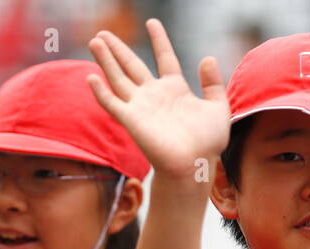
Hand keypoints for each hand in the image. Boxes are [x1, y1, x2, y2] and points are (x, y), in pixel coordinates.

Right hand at [87, 18, 229, 179]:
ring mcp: (141, 106)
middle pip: (132, 65)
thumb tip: (207, 58)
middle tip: (103, 32)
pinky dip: (100, 91)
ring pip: (118, 78)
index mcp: (175, 89)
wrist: (195, 164)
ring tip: (95, 41)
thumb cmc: (208, 143)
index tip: (152, 22)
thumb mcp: (218, 108)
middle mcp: (155, 95)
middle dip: (118, 49)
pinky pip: (112, 103)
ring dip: (106, 60)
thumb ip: (213, 84)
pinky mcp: (131, 120)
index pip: (165, 58)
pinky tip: (91, 77)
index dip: (159, 40)